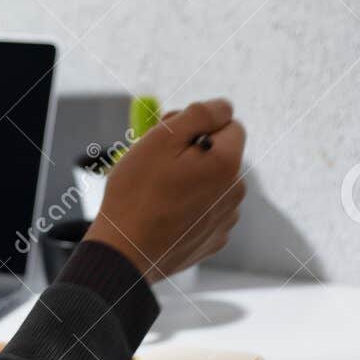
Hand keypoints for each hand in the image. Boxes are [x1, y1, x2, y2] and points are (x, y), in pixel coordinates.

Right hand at [84, 97, 245, 281]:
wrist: (124, 252)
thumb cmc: (136, 193)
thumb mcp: (161, 139)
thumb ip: (199, 114)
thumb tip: (225, 107)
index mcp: (227, 163)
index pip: (229, 123)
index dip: (198, 125)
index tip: (170, 138)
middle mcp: (236, 191)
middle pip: (219, 153)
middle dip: (193, 152)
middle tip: (155, 164)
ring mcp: (226, 219)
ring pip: (212, 182)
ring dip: (190, 179)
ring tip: (156, 193)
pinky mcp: (213, 239)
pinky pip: (206, 210)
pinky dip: (188, 206)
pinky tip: (163, 214)